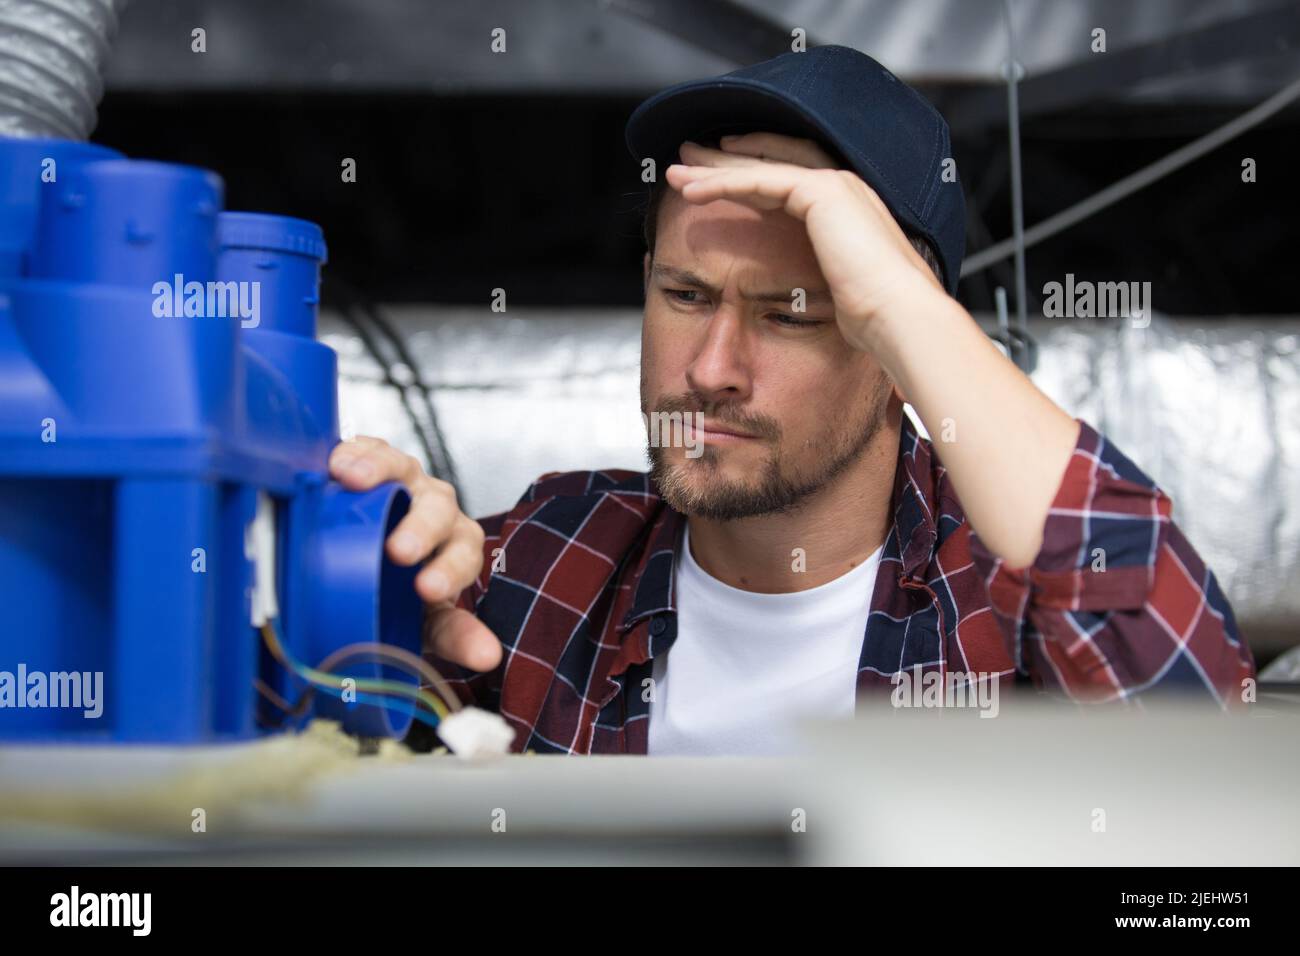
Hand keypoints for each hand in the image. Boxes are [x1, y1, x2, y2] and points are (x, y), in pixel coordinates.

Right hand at [329, 436, 502, 671]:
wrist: (359, 551)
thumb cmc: (397, 587)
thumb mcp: (423, 618)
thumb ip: (453, 634)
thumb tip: (490, 658)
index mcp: (455, 548)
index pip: (463, 557)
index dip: (448, 572)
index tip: (427, 591)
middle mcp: (436, 509)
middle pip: (439, 509)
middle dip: (421, 528)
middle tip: (399, 550)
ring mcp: (404, 480)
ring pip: (403, 469)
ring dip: (381, 471)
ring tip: (354, 481)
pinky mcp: (372, 459)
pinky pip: (368, 449)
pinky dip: (354, 452)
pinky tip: (337, 463)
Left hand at [665, 134, 944, 350]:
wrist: (897, 314)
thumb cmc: (876, 317)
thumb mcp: (838, 291)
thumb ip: (821, 279)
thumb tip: (804, 303)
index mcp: (848, 208)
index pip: (790, 178)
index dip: (751, 174)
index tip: (717, 174)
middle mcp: (843, 187)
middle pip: (771, 163)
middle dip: (726, 158)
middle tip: (688, 154)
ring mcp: (834, 184)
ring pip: (761, 167)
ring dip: (715, 167)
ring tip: (676, 171)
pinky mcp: (819, 192)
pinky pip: (759, 182)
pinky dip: (723, 184)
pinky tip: (692, 192)